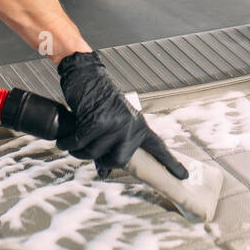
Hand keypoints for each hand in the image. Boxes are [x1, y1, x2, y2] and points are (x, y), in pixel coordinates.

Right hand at [56, 51, 187, 178]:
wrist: (85, 74)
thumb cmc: (97, 98)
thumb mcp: (111, 121)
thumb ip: (111, 146)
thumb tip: (104, 172)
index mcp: (138, 125)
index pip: (158, 148)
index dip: (171, 164)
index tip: (184, 176)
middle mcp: (130, 126)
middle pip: (119, 161)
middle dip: (100, 159)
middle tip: (90, 147)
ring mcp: (115, 124)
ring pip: (94, 154)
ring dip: (79, 149)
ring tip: (76, 136)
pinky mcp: (96, 122)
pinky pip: (79, 144)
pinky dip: (68, 142)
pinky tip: (65, 137)